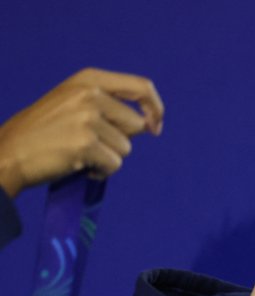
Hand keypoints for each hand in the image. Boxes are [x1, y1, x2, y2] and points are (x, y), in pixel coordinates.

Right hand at [0, 68, 163, 197]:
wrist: (10, 152)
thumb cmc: (45, 132)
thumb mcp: (73, 103)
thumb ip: (108, 105)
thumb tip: (148, 123)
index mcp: (88, 79)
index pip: (141, 87)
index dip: (155, 108)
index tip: (156, 126)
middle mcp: (90, 94)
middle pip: (136, 125)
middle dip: (120, 140)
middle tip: (90, 143)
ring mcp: (87, 118)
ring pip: (126, 148)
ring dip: (108, 157)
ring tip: (80, 153)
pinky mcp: (86, 143)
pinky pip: (114, 165)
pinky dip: (101, 171)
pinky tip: (79, 165)